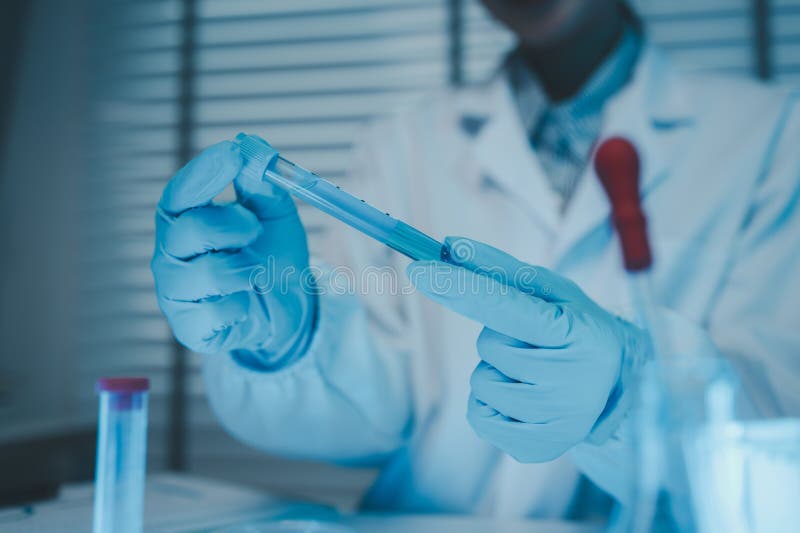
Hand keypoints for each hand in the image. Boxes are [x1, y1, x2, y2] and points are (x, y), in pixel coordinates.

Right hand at [151, 138, 314, 363]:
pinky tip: (245, 303)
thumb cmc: (272, 255)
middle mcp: (172, 254)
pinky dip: (242, 306)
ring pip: (207, 273)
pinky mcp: (189, 327)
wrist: (287, 309)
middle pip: (187, 230)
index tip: (233, 153)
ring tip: (256, 271)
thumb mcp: (275, 215)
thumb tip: (257, 153)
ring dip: (244, 268)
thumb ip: (264, 186)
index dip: (204, 172)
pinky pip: (217, 313)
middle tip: (255, 228)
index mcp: (186, 220)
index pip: (180, 194)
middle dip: (230, 224)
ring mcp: (176, 292)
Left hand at [409, 237, 647, 461]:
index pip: (506, 307)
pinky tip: (522, 399)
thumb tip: (451, 246)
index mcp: (577, 334)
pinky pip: (478, 416)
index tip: (420, 269)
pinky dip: (489, 403)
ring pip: (481, 383)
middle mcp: (570, 382)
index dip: (460, 287)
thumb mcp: (551, 292)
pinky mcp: (537, 448)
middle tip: (535, 346)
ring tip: (531, 374)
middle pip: (489, 346)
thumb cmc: (575, 329)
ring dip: (494, 372)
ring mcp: (555, 420)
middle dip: (499, 339)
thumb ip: (500, 269)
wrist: (614, 388)